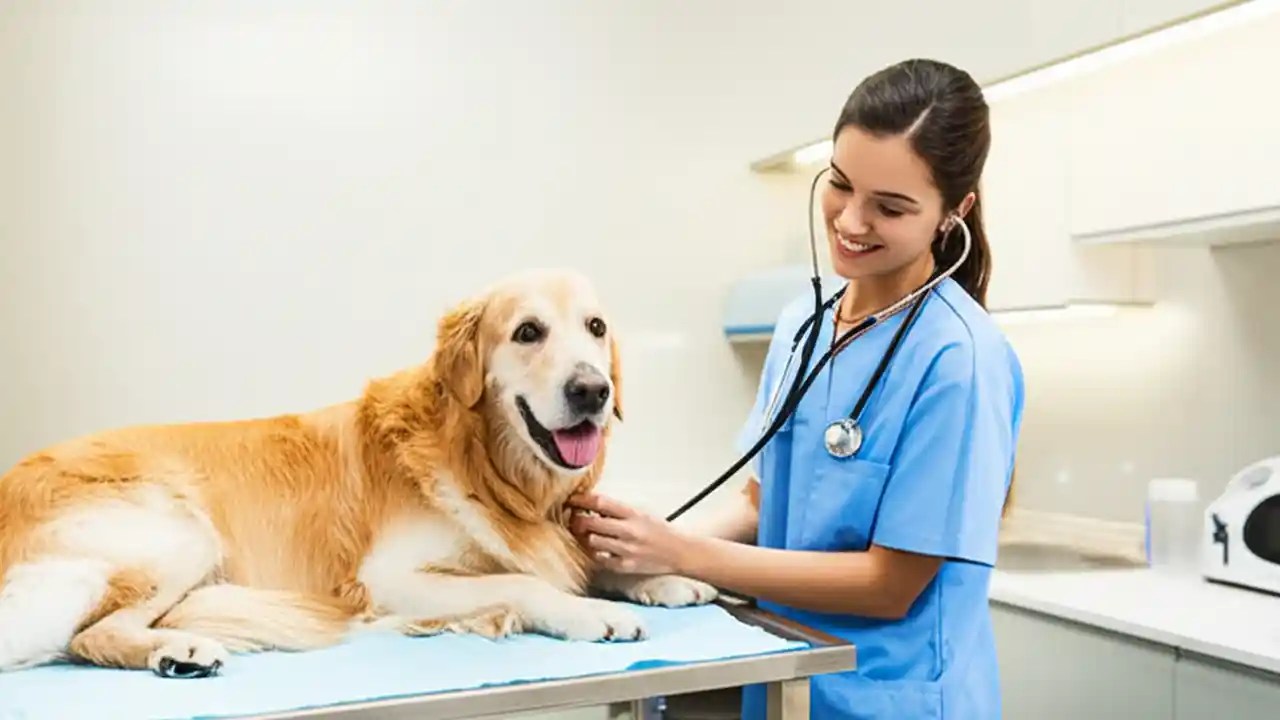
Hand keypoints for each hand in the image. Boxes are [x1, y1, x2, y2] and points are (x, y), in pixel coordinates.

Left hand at [567, 493, 694, 576]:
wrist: (679, 551)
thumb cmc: (659, 529)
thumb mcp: (641, 511)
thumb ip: (618, 509)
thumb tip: (591, 506)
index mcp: (633, 513)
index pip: (600, 503)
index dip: (582, 500)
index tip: (572, 500)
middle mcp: (628, 531)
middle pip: (591, 523)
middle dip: (578, 520)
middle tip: (575, 518)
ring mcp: (626, 550)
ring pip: (592, 541)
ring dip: (586, 536)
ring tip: (587, 533)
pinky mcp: (625, 566)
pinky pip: (600, 559)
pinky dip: (597, 552)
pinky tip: (600, 548)